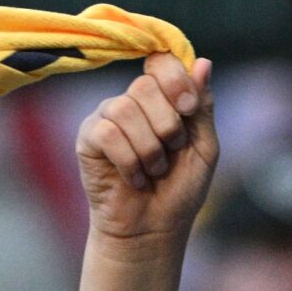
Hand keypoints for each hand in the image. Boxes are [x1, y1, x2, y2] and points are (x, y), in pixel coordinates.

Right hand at [77, 54, 216, 249]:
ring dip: (148, 147)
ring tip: (154, 171)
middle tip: (171, 151)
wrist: (153, 229)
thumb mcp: (203, 147)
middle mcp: (132, 101)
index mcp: (161, 97)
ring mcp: (107, 118)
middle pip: (145, 85)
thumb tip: (203, 62)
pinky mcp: (88, 139)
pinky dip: (128, 160)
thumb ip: (203, 106)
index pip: (162, 61)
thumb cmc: (179, 190)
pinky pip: (107, 133)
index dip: (176, 80)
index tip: (189, 109)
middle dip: (167, 123)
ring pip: (125, 108)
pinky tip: (134, 178)